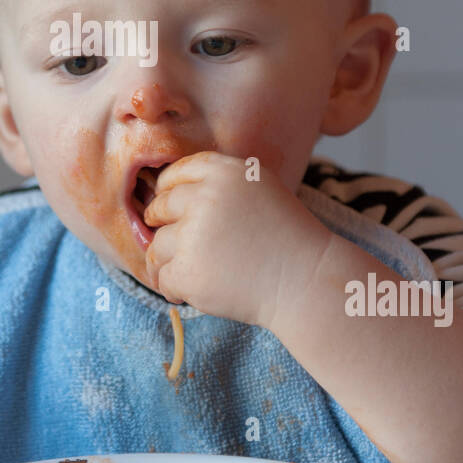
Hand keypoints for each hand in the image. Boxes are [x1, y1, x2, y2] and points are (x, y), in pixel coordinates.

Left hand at [143, 151, 331, 327]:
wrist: (305, 280)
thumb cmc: (284, 235)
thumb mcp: (257, 187)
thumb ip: (216, 181)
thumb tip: (163, 190)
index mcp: (223, 172)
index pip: (172, 175)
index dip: (169, 194)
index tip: (175, 211)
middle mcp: (204, 198)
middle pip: (159, 208)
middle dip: (165, 227)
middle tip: (186, 244)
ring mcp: (194, 236)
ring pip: (156, 246)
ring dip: (167, 262)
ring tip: (191, 271)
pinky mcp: (188, 271)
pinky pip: (162, 277)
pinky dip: (172, 288)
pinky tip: (192, 290)